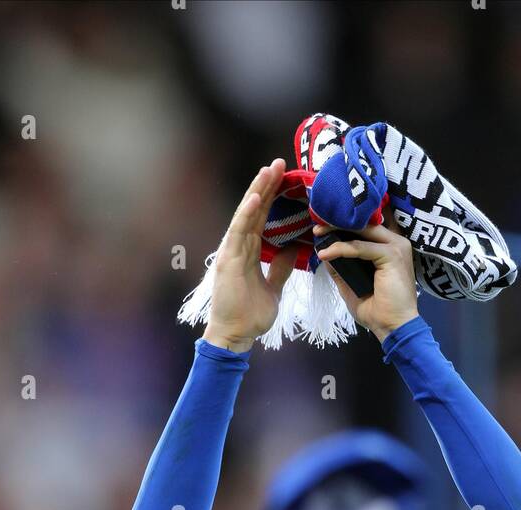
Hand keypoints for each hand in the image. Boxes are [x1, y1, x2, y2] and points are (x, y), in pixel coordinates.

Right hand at [204, 159, 297, 352]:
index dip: (273, 197)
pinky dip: (247, 214)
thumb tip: (292, 249)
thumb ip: (279, 267)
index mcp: (249, 251)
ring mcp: (232, 252)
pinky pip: (238, 232)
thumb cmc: (251, 315)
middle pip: (255, 210)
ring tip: (269, 169)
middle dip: (267, 185)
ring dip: (258, 191)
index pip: (263, 218)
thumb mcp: (273, 287)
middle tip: (280, 162)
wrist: (236, 335)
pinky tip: (256, 197)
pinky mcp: (228, 260)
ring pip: (246, 215)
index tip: (286, 177)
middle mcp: (238, 247)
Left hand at [314, 222, 418, 343]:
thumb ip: (341, 270)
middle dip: (338, 223)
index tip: (323, 230)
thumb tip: (325, 254)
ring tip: (318, 235)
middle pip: (364, 225)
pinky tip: (327, 253)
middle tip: (317, 228)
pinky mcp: (392, 255)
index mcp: (389, 249)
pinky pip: (361, 247)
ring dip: (337, 231)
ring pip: (362, 231)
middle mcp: (396, 244)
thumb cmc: (377, 311)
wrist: (393, 328)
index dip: (344, 226)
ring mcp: (396, 248)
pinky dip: (342, 249)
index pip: (366, 229)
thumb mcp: (352, 286)